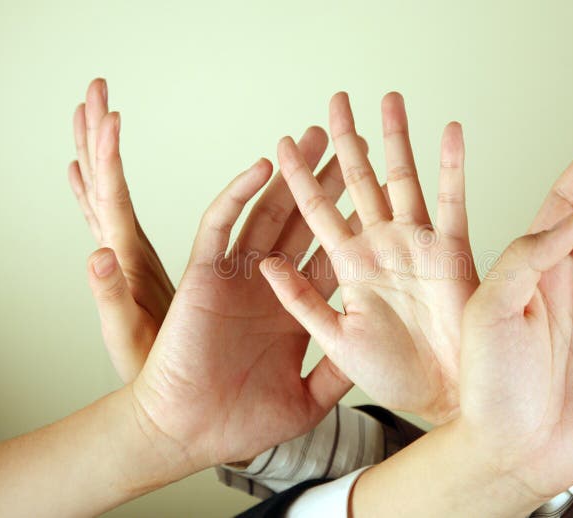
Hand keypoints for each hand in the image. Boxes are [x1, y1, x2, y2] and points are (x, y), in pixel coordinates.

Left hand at [69, 78, 172, 380]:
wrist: (163, 392)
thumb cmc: (152, 372)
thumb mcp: (130, 340)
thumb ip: (111, 300)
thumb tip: (95, 254)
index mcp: (124, 261)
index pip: (112, 199)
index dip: (109, 157)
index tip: (111, 114)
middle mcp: (121, 249)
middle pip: (104, 181)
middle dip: (96, 134)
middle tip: (94, 89)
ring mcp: (128, 253)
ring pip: (108, 191)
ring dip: (99, 149)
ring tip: (95, 110)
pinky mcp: (139, 262)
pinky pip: (120, 212)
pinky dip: (108, 183)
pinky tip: (97, 167)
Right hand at [107, 115, 368, 466]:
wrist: (188, 434)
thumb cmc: (242, 421)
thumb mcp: (310, 396)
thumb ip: (340, 369)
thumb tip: (380, 353)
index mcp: (295, 310)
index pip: (334, 255)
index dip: (357, 224)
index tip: (383, 194)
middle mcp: (269, 285)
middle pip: (306, 222)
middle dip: (329, 185)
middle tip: (355, 145)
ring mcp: (236, 276)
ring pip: (268, 213)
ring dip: (290, 175)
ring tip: (315, 137)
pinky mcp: (204, 275)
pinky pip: (221, 225)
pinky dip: (239, 195)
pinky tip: (262, 167)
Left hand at [261, 92, 478, 424]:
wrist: (443, 403)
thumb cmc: (392, 379)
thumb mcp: (331, 342)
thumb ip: (300, 301)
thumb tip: (265, 264)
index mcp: (347, 270)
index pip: (315, 212)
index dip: (299, 177)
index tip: (286, 142)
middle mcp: (380, 250)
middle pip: (358, 183)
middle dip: (346, 143)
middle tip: (336, 102)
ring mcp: (417, 248)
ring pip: (402, 181)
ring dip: (396, 140)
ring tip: (387, 100)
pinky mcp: (453, 255)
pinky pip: (454, 202)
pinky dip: (453, 168)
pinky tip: (449, 132)